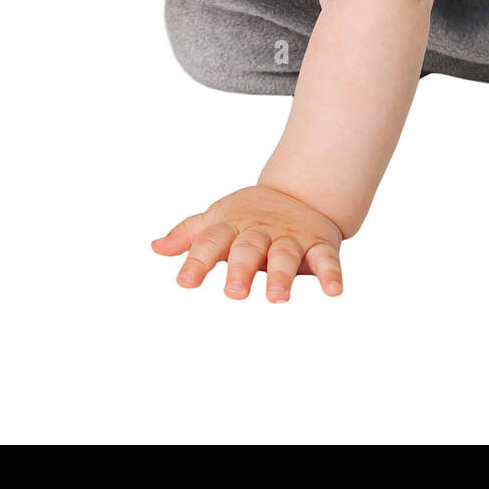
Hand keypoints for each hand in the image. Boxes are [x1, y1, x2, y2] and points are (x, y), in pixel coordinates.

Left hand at [151, 186, 343, 301]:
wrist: (301, 190)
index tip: (185, 282)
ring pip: (285, 254)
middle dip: (241, 269)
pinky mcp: (319, 244)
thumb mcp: (218, 219)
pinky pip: (326, 259)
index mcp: (233, 225)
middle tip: (233, 293)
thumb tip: (156, 247)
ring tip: (276, 298)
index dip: (198, 261)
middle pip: (249, 248)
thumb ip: (190, 236)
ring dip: (282, 276)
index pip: (211, 241)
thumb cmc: (250, 215)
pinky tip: (333, 292)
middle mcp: (260, 231)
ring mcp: (291, 237)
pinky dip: (331, 274)